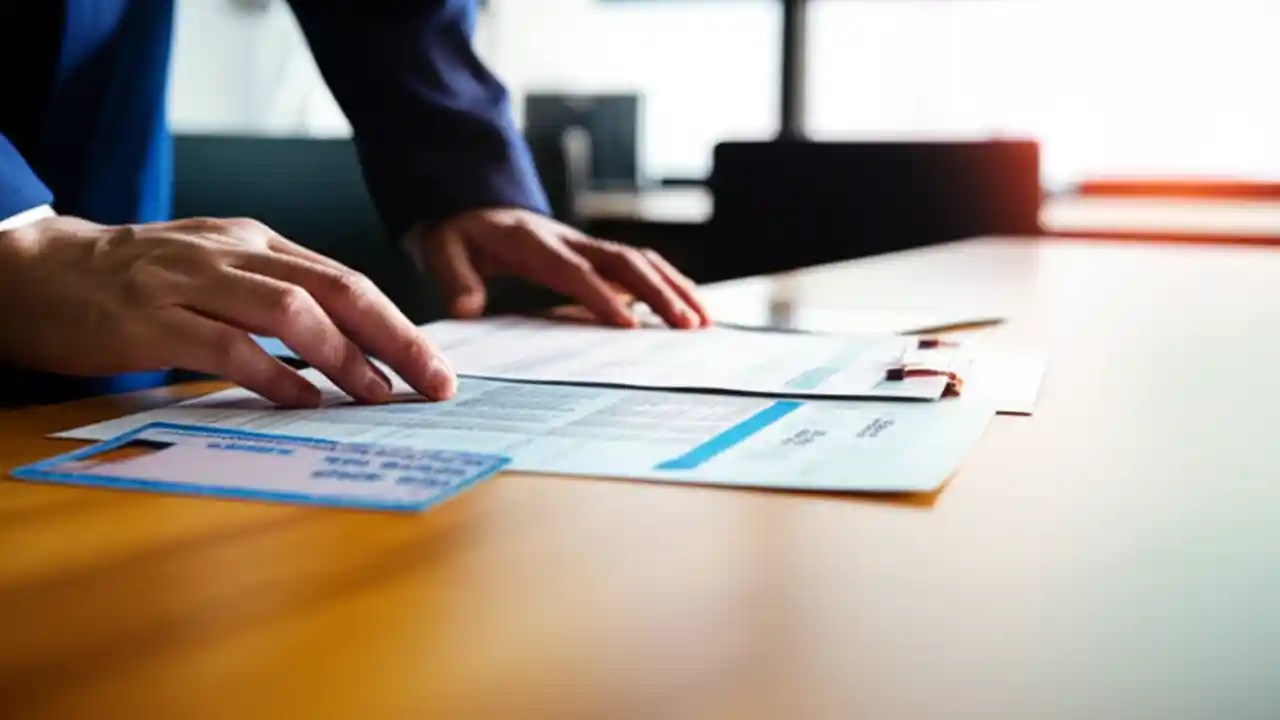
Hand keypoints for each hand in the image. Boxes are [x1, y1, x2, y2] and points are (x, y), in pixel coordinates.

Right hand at [0, 216, 454, 405]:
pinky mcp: (151, 319)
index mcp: (257, 242)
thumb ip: (275, 297)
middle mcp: (233, 253)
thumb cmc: (139, 282)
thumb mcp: (218, 272)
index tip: (436, 367)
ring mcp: (191, 283)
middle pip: (337, 289)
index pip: (347, 281)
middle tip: (433, 382)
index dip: (398, 326)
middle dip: (396, 338)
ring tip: (376, 394)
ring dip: (343, 357)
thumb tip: (350, 349)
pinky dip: (273, 376)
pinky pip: (226, 347)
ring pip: (289, 311)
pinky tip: (302, 402)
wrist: (37, 269)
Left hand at [409, 208, 710, 328]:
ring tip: (702, 322)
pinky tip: (691, 308)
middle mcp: (569, 239)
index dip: (603, 296)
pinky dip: (669, 284)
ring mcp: (587, 244)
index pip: (575, 270)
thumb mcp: (443, 250)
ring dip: (674, 288)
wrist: (473, 205)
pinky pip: (640, 265)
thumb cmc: (461, 235)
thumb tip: (467, 309)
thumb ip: (454, 278)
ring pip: (641, 260)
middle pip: (623, 261)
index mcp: (533, 242)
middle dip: (658, 293)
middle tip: (686, 326)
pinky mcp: (596, 254)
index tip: (630, 326)